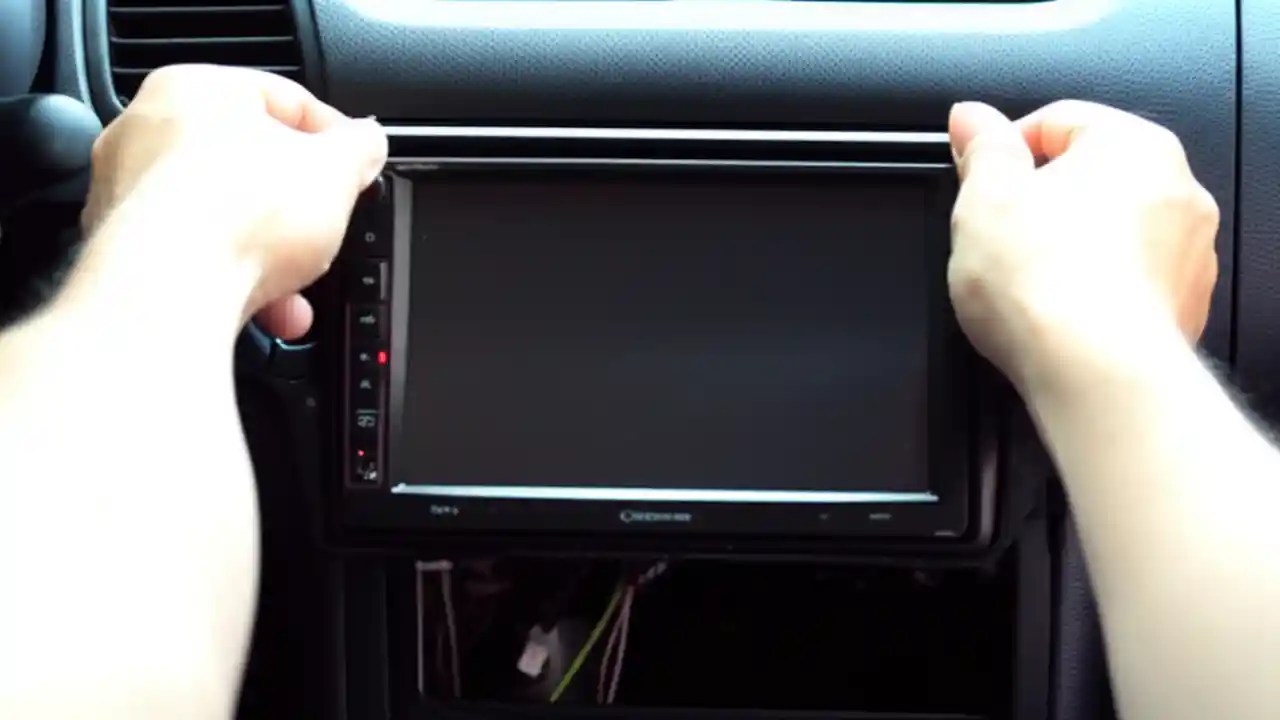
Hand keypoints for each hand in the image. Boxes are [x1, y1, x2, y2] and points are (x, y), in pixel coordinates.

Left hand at [82, 64, 387, 338]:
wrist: (171, 295)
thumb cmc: (241, 216)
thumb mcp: (338, 170)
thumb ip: (360, 147)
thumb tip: (365, 143)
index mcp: (196, 88)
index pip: (283, 99)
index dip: (332, 138)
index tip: (354, 167)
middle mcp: (147, 132)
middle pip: (250, 166)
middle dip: (297, 210)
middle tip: (325, 227)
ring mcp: (126, 194)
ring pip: (222, 219)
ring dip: (270, 256)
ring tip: (298, 287)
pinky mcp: (120, 250)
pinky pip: (194, 259)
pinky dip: (232, 281)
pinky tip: (265, 306)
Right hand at [947, 100, 1218, 390]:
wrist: (1094, 372)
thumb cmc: (1046, 283)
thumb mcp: (985, 197)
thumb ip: (981, 147)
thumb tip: (971, 117)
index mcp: (1132, 144)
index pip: (1056, 121)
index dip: (1002, 152)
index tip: (975, 179)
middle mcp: (1176, 189)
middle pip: (1087, 177)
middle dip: (1038, 202)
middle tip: (995, 234)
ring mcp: (1186, 252)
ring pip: (1109, 230)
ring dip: (1068, 245)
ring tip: (1027, 279)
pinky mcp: (1181, 305)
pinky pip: (1126, 280)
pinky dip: (1093, 288)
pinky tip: (1059, 310)